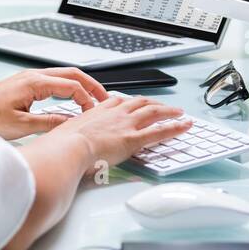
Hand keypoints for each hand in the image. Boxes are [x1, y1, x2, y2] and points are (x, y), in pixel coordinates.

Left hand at [0, 67, 108, 139]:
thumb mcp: (22, 125)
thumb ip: (50, 123)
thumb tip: (71, 123)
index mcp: (34, 82)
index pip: (71, 85)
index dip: (87, 98)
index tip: (94, 111)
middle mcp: (32, 76)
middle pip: (71, 74)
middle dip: (90, 85)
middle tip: (104, 98)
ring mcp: (27, 78)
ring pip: (62, 76)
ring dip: (79, 85)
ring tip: (91, 99)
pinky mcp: (23, 85)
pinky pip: (52, 82)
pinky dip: (66, 88)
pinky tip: (68, 99)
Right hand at [49, 94, 189, 169]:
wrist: (67, 148)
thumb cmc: (62, 145)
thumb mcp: (66, 135)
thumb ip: (72, 138)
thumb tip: (67, 146)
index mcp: (98, 110)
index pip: (119, 101)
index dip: (130, 102)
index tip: (135, 104)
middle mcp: (115, 113)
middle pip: (140, 103)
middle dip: (154, 103)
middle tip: (163, 106)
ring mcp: (126, 124)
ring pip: (153, 112)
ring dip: (169, 111)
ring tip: (179, 113)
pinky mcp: (133, 139)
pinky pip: (160, 131)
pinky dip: (175, 127)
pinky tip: (185, 126)